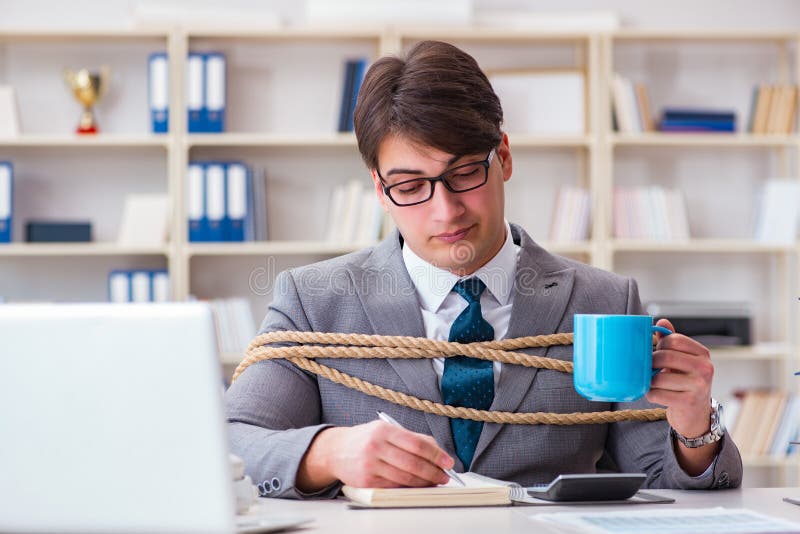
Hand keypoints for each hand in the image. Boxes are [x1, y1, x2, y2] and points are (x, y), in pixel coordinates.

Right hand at [296, 420, 453, 490]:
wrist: (335, 450)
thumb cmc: (366, 439)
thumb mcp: (386, 429)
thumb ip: (411, 437)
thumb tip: (437, 451)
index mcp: (384, 430)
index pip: (417, 443)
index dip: (436, 455)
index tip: (448, 462)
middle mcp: (376, 446)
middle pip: (413, 463)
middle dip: (433, 472)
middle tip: (444, 476)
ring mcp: (370, 465)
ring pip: (405, 478)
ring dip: (424, 482)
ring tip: (434, 482)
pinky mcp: (366, 481)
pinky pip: (393, 487)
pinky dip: (409, 488)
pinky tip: (417, 486)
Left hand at [646, 318, 713, 439]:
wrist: (696, 414)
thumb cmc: (686, 382)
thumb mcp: (682, 360)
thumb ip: (672, 341)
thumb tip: (662, 322)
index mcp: (703, 354)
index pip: (674, 340)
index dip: (659, 345)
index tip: (657, 352)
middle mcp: (705, 368)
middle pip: (665, 356)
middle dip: (651, 362)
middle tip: (650, 368)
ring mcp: (699, 386)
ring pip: (658, 377)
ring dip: (650, 381)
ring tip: (654, 383)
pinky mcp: (688, 402)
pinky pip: (656, 394)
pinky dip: (651, 394)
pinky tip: (656, 394)